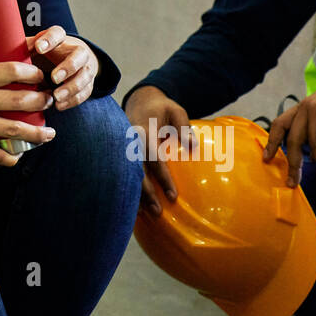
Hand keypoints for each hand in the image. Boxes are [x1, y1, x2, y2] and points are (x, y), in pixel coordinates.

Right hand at [0, 61, 51, 166]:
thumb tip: (1, 72)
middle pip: (19, 101)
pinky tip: (20, 155)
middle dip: (41, 100)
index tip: (41, 76)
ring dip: (36, 132)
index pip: (12, 72)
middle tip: (50, 99)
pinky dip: (11, 157)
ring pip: (14, 130)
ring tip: (49, 133)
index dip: (33, 74)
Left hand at [28, 26, 98, 110]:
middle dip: (68, 67)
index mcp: (60, 39)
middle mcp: (76, 51)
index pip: (58, 33)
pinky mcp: (88, 84)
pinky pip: (85, 92)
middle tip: (54, 78)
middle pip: (79, 54)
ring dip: (71, 87)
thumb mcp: (34, 48)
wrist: (68, 62)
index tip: (38, 48)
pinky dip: (73, 100)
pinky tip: (59, 105)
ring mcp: (85, 67)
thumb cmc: (46, 55)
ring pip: (85, 75)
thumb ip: (25, 48)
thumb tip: (11, 50)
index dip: (50, 39)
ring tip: (56, 97)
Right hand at [123, 84, 192, 215]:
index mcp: (144, 131)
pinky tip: (134, 206)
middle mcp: (130, 141)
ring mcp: (123, 148)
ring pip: (127, 175)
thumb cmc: (161, 108)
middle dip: (146, 193)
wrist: (139, 100)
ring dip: (136, 194)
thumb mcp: (176, 110)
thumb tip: (193, 147)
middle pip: (136, 171)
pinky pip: (124, 173)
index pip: (153, 158)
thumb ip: (184, 126)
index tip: (173, 196)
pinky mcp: (121, 153)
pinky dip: (129, 188)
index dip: (163, 178)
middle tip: (158, 212)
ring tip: (145, 214)